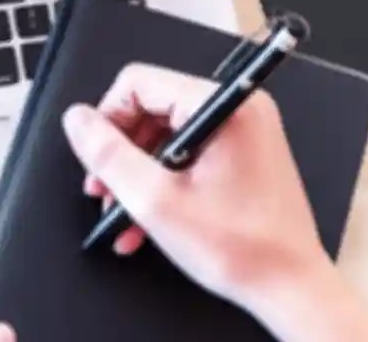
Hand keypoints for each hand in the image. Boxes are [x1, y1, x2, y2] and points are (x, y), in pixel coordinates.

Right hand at [62, 63, 367, 341]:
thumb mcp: (155, 201)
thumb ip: (109, 155)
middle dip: (121, 152)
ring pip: (165, 133)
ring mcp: (244, 129)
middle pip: (151, 107)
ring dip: (138, 172)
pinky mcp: (244, 150)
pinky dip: (163, 178)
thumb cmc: (242, 248)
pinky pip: (189, 150)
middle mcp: (238, 107)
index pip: (140, 82)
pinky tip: (148, 216)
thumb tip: (78, 120)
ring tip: (124, 213)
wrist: (289, 286)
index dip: (108, 119)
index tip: (97, 155)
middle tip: (104, 189)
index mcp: (223, 106)